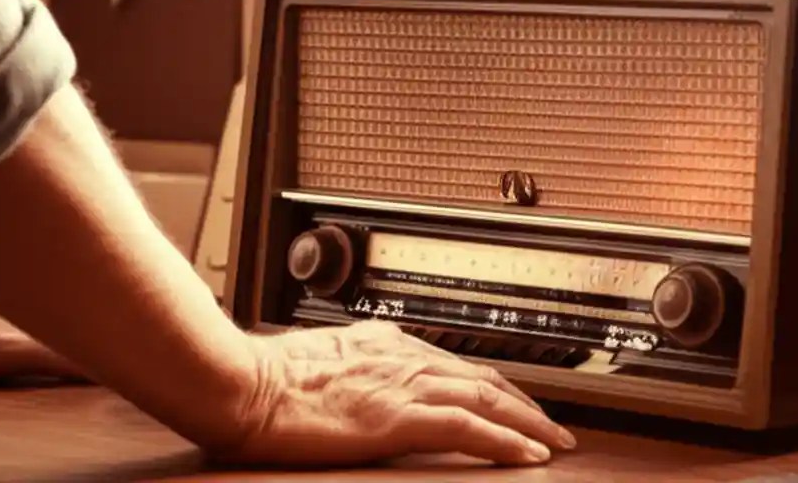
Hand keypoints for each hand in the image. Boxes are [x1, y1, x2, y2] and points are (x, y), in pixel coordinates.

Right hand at [215, 320, 575, 466]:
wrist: (242, 384)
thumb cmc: (264, 379)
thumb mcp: (317, 363)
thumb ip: (350, 368)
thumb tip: (359, 383)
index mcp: (382, 343)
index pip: (453, 362)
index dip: (490, 382)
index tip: (511, 398)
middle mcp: (401, 357)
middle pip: (482, 377)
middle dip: (523, 402)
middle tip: (552, 424)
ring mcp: (402, 385)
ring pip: (487, 398)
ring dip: (528, 421)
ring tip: (555, 441)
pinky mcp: (397, 417)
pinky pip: (468, 427)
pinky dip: (505, 440)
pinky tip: (527, 454)